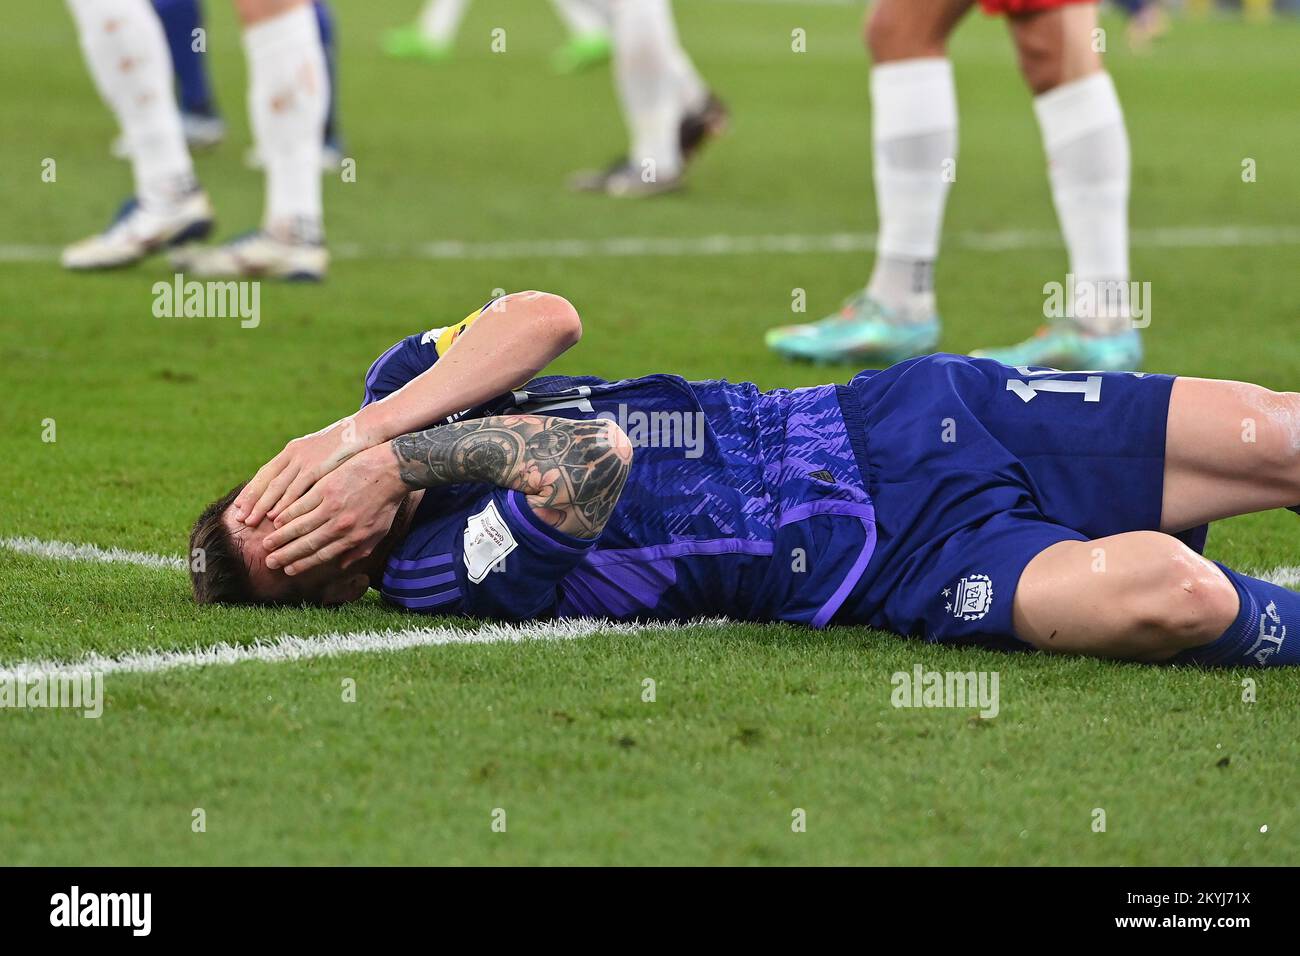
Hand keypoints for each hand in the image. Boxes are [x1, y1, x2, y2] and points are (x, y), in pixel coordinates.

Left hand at [234, 416, 378, 527]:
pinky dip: (285, 504)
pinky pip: (296, 489)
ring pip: (277, 486)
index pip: (266, 473)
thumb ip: (307, 467)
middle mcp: (294, 454)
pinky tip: (277, 517)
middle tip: (241, 519)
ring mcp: (304, 460)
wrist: (366, 429)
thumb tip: (299, 486)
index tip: (240, 506)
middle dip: (252, 501)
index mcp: (293, 451)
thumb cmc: (346, 446)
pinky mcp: (317, 466)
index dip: (252, 490)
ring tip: (252, 522)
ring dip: (263, 506)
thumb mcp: (320, 454)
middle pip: (267, 481)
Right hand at [260, 444, 407, 575]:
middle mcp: (341, 525)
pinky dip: (287, 513)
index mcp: (353, 537)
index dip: (304, 564)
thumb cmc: (385, 502)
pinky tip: (275, 519)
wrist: (391, 471)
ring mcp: (333, 506)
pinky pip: (301, 504)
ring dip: (282, 536)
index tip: (289, 571)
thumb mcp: (379, 531)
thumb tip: (343, 565)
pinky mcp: (326, 488)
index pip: (323, 555)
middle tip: (269, 562)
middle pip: (308, 543)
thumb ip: (360, 550)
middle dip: (287, 555)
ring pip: (301, 525)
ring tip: (267, 544)